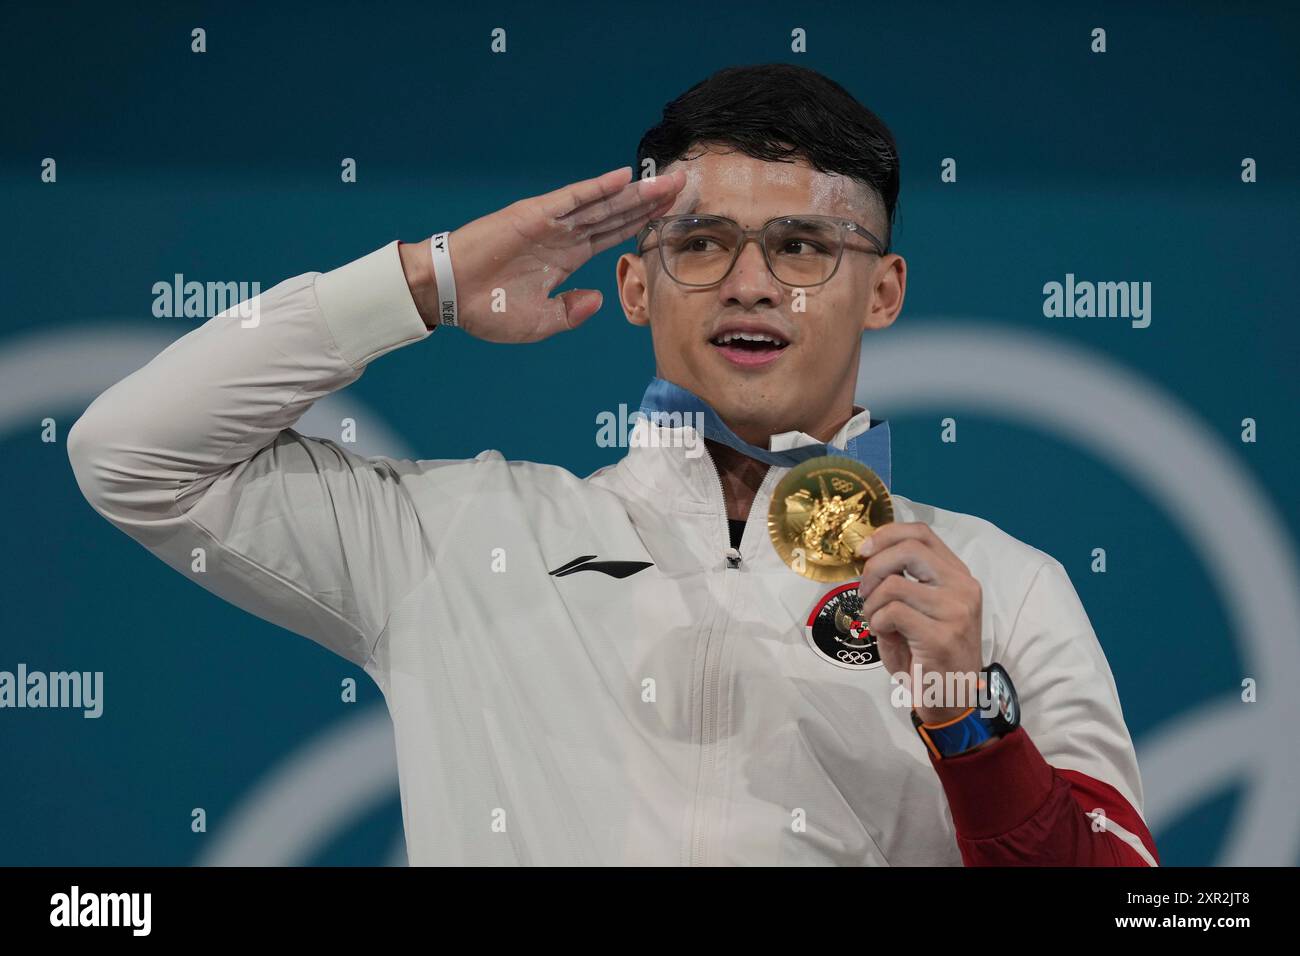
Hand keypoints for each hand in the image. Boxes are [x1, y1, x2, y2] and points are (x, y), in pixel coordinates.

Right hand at [401, 166, 684, 340]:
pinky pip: (572, 199)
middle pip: (616, 214)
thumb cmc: (486, 309)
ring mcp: (550, 223)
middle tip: (685, 188)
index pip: (613, 235)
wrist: (449, 296)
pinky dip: (597, 187)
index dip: (642, 225)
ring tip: (667, 181)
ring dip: (634, 192)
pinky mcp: (533, 215)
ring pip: (601, 203)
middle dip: (650, 203)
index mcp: (566, 258)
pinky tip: (623, 177)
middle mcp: (563, 235)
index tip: (673, 218)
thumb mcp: (538, 322)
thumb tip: (597, 301)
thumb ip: (570, 313)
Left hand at [854, 521, 983, 725]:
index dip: (887, 534)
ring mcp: (956, 611)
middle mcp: (963, 587)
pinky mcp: (941, 636)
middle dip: (874, 566)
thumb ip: (900, 583)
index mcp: (958, 576)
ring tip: (876, 620)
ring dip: (872, 604)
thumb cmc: (928, 654)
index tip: (864, 550)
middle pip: (909, 549)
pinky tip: (884, 634)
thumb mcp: (916, 611)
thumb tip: (867, 559)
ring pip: (894, 585)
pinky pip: (892, 613)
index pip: (922, 533)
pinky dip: (877, 622)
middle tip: (863, 590)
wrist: (950, 698)